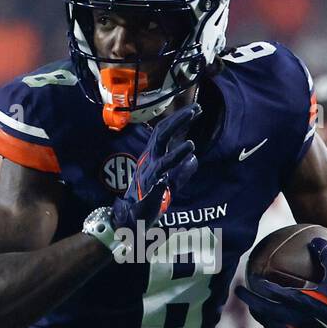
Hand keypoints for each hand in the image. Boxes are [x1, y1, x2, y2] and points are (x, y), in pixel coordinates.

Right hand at [111, 102, 200, 231]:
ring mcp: (148, 179)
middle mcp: (150, 163)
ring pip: (162, 163)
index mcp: (154, 157)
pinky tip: (165, 182)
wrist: (131, 218)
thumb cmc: (149, 197)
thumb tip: (194, 158)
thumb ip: (182, 171)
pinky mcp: (148, 197)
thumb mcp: (171, 183)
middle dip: (178, 123)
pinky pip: (155, 189)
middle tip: (195, 110)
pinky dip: (160, 185)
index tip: (196, 109)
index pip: (165, 132)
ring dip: (176, 155)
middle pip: (162, 137)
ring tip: (191, 146)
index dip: (179, 119)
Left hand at [237, 238, 326, 327]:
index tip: (250, 276)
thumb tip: (316, 239)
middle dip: (250, 300)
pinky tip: (273, 323)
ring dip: (260, 316)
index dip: (260, 285)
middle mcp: (297, 319)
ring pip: (271, 325)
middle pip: (266, 310)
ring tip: (253, 308)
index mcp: (304, 302)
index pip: (275, 292)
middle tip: (238, 291)